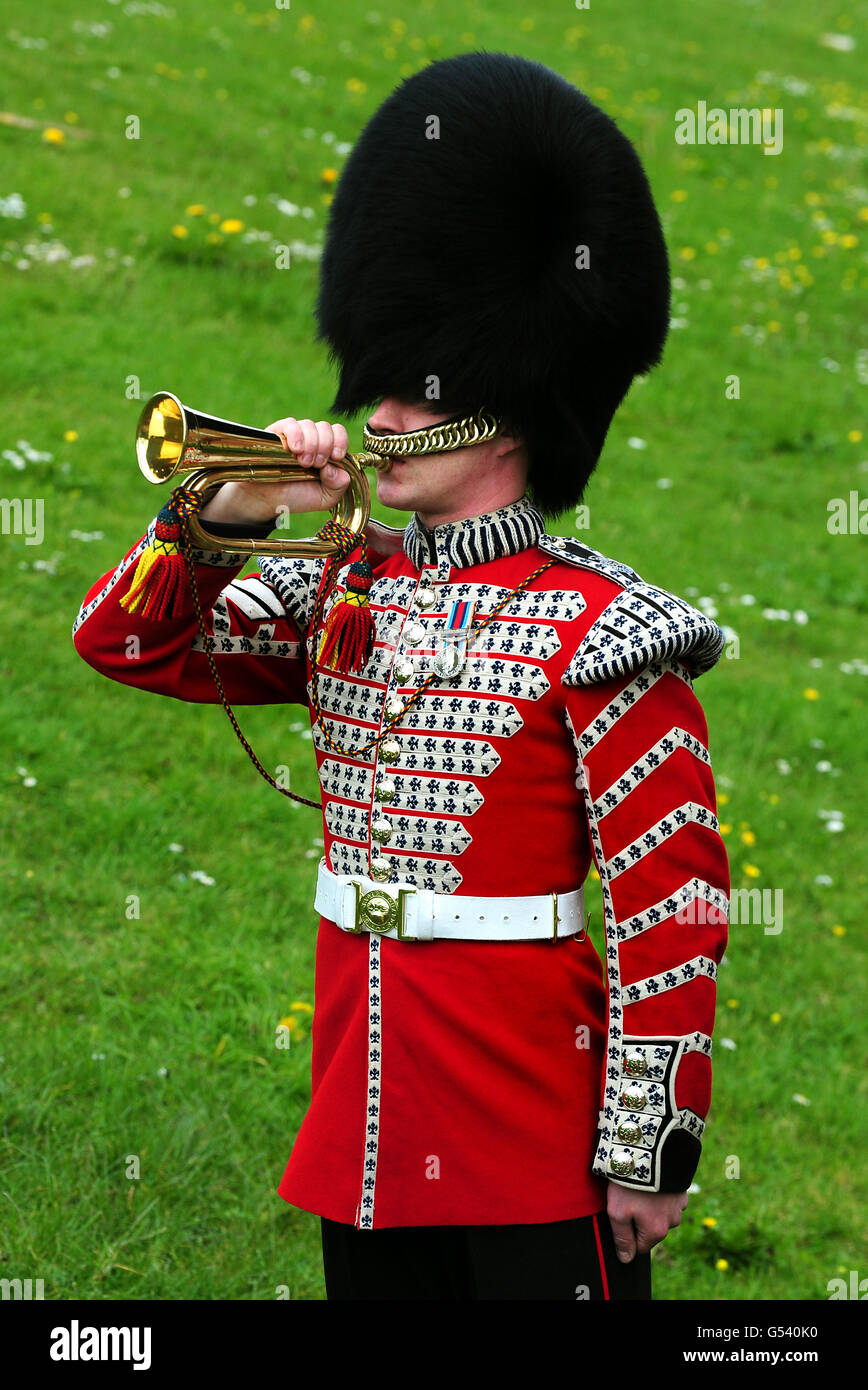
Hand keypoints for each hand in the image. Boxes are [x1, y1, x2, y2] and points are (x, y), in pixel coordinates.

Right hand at [198, 416, 350, 523]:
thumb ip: (339, 486)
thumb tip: (336, 468)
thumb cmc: (297, 496)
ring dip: (311, 444)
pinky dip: (296, 435)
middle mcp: (312, 439)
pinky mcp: (277, 433)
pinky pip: (290, 424)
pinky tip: (295, 450)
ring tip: (303, 462)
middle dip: (325, 446)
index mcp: (326, 451)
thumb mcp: (326, 498)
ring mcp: (295, 435)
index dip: (340, 442)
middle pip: (326, 427)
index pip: (338, 432)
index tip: (335, 458)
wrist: (269, 501)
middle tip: (316, 465)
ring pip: (310, 425)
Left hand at [607, 1182, 688, 1261]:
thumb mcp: (617, 1213)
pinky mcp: (681, 1189)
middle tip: (628, 1199)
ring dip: (651, 1205)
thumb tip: (626, 1259)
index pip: (640, 1247)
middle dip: (640, 1219)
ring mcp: (679, 1205)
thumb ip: (622, 1239)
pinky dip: (660, 1193)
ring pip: (661, 1214)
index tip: (621, 1217)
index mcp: (657, 1231)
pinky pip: (668, 1198)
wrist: (651, 1154)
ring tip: (639, 1187)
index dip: (628, 1235)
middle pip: (651, 1230)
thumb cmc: (630, 1186)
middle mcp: (673, 1222)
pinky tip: (651, 1181)